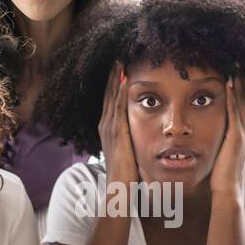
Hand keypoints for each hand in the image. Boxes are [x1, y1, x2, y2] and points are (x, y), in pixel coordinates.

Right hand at [98, 61, 138, 184]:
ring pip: (111, 97)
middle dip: (112, 75)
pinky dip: (119, 92)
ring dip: (115, 78)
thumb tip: (138, 134)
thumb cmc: (126, 172)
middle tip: (118, 56)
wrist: (119, 188)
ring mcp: (109, 127)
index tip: (119, 67)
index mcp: (108, 128)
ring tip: (119, 60)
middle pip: (108, 93)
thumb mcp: (127, 151)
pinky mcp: (116, 131)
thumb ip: (130, 139)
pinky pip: (117, 107)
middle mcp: (105, 124)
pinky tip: (124, 79)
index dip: (113, 83)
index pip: (110, 99)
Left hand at [210, 69, 244, 199]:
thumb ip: (226, 147)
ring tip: (235, 67)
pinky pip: (235, 112)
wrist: (229, 192)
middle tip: (240, 65)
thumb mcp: (226, 158)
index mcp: (244, 137)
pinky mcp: (236, 137)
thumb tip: (221, 143)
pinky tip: (230, 83)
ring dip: (239, 84)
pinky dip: (233, 97)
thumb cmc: (224, 178)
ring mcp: (243, 134)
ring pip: (243, 103)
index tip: (240, 77)